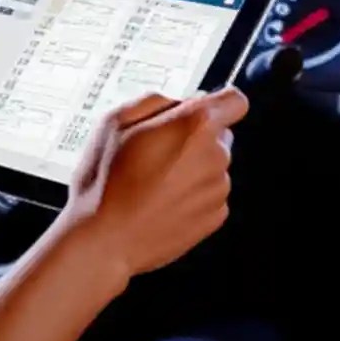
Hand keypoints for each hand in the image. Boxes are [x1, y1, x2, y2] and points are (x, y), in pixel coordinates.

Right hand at [62, 88, 247, 281]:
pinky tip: (159, 201)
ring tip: (151, 181)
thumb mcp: (114, 121)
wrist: (105, 239)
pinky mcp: (214, 217)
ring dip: (189, 168)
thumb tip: (174, 103)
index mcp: (194, 125)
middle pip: (219, 135)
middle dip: (192, 138)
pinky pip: (208, 195)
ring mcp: (217, 189)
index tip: (198, 110)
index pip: (234, 101)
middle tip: (154, 150)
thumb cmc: (106, 183)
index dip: (216, 103)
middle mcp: (215, 156)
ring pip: (212, 166)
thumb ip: (154, 101)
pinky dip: (189, 195)